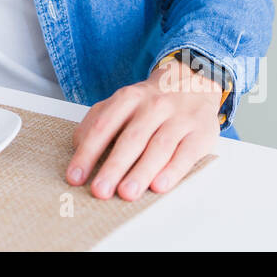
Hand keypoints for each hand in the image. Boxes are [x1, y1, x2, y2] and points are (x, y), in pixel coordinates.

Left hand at [65, 57, 222, 199]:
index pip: (103, 126)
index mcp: (128, 97)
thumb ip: (98, 121)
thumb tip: (78, 147)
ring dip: (141, 172)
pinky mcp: (201, 133)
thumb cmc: (150, 102)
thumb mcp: (122, 102)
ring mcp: (179, 118)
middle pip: (131, 139)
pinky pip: (186, 153)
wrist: (192, 82)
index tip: (75, 176)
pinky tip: (159, 185)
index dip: (87, 152)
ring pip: (158, 147)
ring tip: (126, 193)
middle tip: (100, 190)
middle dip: (114, 167)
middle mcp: (154, 106)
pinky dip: (172, 171)